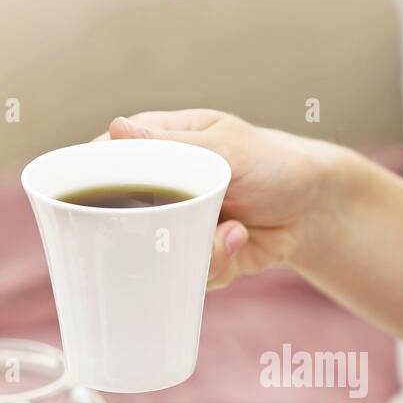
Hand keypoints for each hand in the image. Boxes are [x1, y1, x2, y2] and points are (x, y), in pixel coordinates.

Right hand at [97, 110, 350, 287]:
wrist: (315, 209)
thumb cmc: (273, 163)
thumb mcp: (228, 147)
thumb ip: (173, 144)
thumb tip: (117, 128)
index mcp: (157, 145)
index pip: (103, 158)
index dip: (87, 179)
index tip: (87, 199)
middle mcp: (158, 187)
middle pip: (116, 215)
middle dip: (144, 228)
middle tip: (182, 223)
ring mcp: (175, 226)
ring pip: (152, 253)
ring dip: (194, 248)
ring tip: (233, 231)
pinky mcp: (195, 259)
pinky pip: (186, 274)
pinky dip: (215, 263)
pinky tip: (241, 239)